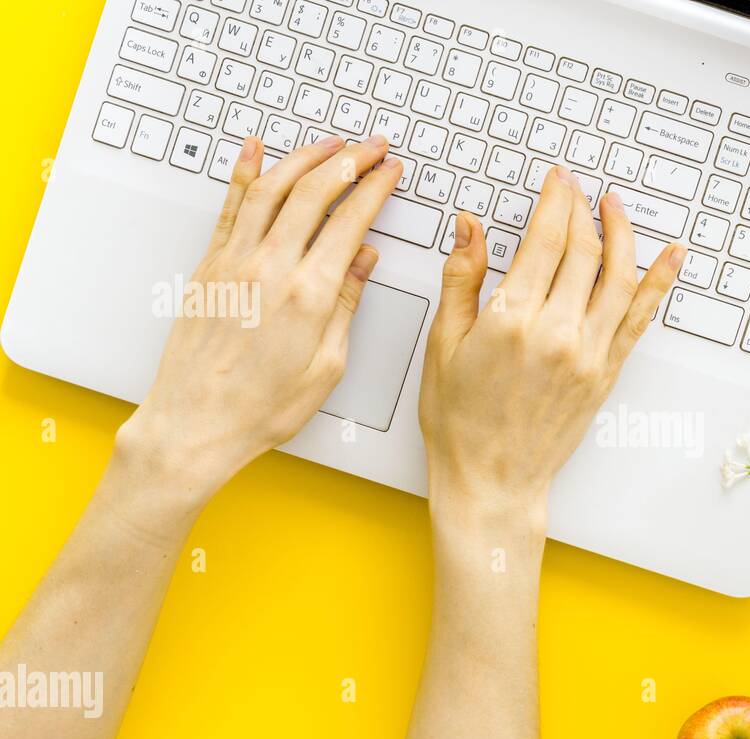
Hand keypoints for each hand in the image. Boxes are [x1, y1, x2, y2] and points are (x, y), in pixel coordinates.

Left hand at [115, 134, 401, 512]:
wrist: (196, 423)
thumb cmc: (260, 408)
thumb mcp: (326, 366)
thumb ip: (347, 305)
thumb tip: (364, 260)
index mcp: (309, 296)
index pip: (350, 222)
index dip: (375, 189)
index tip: (390, 172)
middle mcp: (270, 269)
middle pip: (314, 192)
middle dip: (349, 160)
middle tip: (371, 146)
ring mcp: (234, 262)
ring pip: (272, 188)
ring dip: (305, 157)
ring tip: (330, 142)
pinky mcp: (208, 266)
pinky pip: (229, 207)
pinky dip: (244, 173)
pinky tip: (256, 151)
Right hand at [419, 168, 683, 524]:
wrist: (492, 480)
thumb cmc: (459, 421)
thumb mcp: (444, 344)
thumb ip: (461, 279)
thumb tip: (471, 226)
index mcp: (510, 320)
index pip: (544, 240)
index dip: (554, 200)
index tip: (556, 179)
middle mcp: (557, 333)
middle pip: (583, 251)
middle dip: (582, 210)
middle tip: (577, 188)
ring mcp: (589, 354)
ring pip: (619, 276)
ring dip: (622, 233)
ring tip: (615, 206)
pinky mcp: (607, 373)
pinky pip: (640, 318)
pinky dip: (660, 282)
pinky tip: (673, 256)